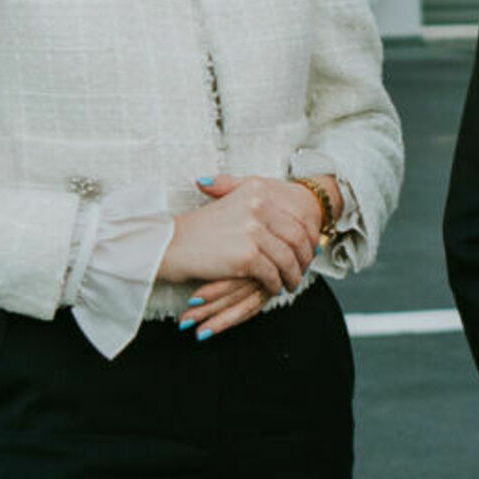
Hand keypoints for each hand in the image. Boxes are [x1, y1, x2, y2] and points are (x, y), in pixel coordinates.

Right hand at [158, 174, 324, 336]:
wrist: (172, 243)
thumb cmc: (202, 228)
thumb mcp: (230, 201)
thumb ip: (259, 203)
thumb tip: (295, 219)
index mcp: (256, 190)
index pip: (295, 218)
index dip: (305, 238)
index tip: (306, 250)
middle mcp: (258, 207)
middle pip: (297, 238)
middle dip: (303, 258)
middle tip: (303, 269)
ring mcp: (253, 232)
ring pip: (287, 258)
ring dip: (292, 274)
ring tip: (291, 282)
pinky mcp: (247, 256)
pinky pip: (273, 275)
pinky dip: (275, 284)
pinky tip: (274, 288)